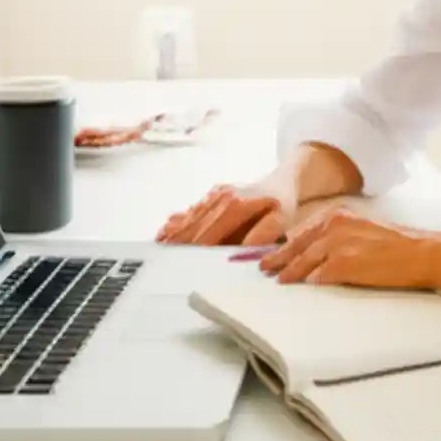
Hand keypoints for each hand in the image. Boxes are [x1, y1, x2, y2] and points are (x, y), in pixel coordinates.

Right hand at [157, 181, 297, 245]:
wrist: (282, 178)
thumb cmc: (282, 204)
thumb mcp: (280, 220)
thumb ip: (263, 234)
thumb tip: (243, 249)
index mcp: (235, 206)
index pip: (210, 232)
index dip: (195, 247)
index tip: (181, 261)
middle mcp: (221, 198)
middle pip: (195, 224)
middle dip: (178, 241)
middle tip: (162, 259)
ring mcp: (215, 195)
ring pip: (191, 216)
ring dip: (174, 231)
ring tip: (159, 245)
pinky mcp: (214, 193)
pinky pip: (194, 209)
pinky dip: (179, 219)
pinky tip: (166, 229)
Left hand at [259, 208, 435, 288]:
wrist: (421, 252)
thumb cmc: (397, 244)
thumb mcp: (362, 228)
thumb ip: (338, 235)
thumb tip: (316, 251)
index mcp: (338, 215)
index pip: (303, 231)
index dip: (287, 244)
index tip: (274, 251)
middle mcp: (334, 225)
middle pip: (298, 245)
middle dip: (280, 258)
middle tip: (265, 267)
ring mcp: (337, 244)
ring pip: (304, 261)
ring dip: (290, 272)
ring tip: (280, 280)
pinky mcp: (344, 264)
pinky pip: (318, 276)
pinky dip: (309, 282)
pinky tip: (303, 287)